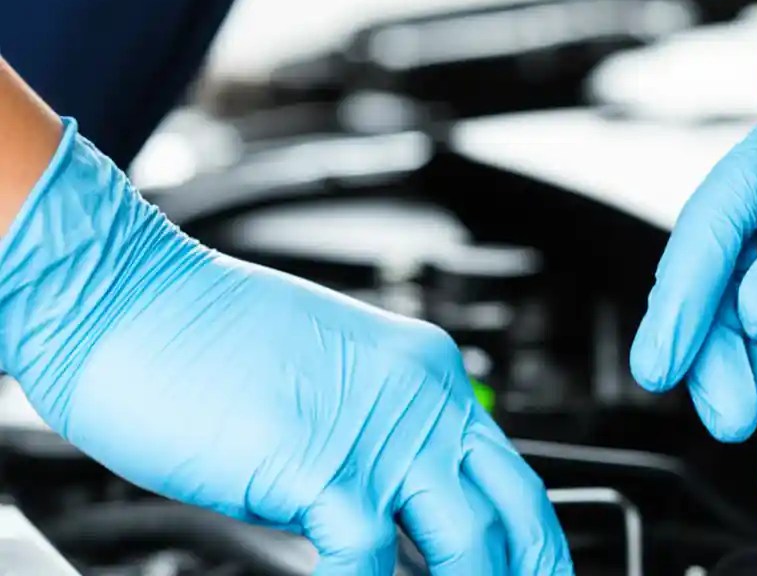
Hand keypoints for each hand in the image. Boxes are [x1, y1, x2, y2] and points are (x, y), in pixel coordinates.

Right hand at [0, 124, 572, 574]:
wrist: (129, 298)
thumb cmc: (206, 339)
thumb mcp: (326, 382)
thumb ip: (372, 438)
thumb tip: (389, 511)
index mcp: (428, 374)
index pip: (510, 470)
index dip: (534, 535)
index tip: (537, 566)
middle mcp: (421, 399)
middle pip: (513, 509)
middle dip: (530, 567)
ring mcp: (379, 434)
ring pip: (467, 543)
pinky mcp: (323, 466)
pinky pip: (369, 560)